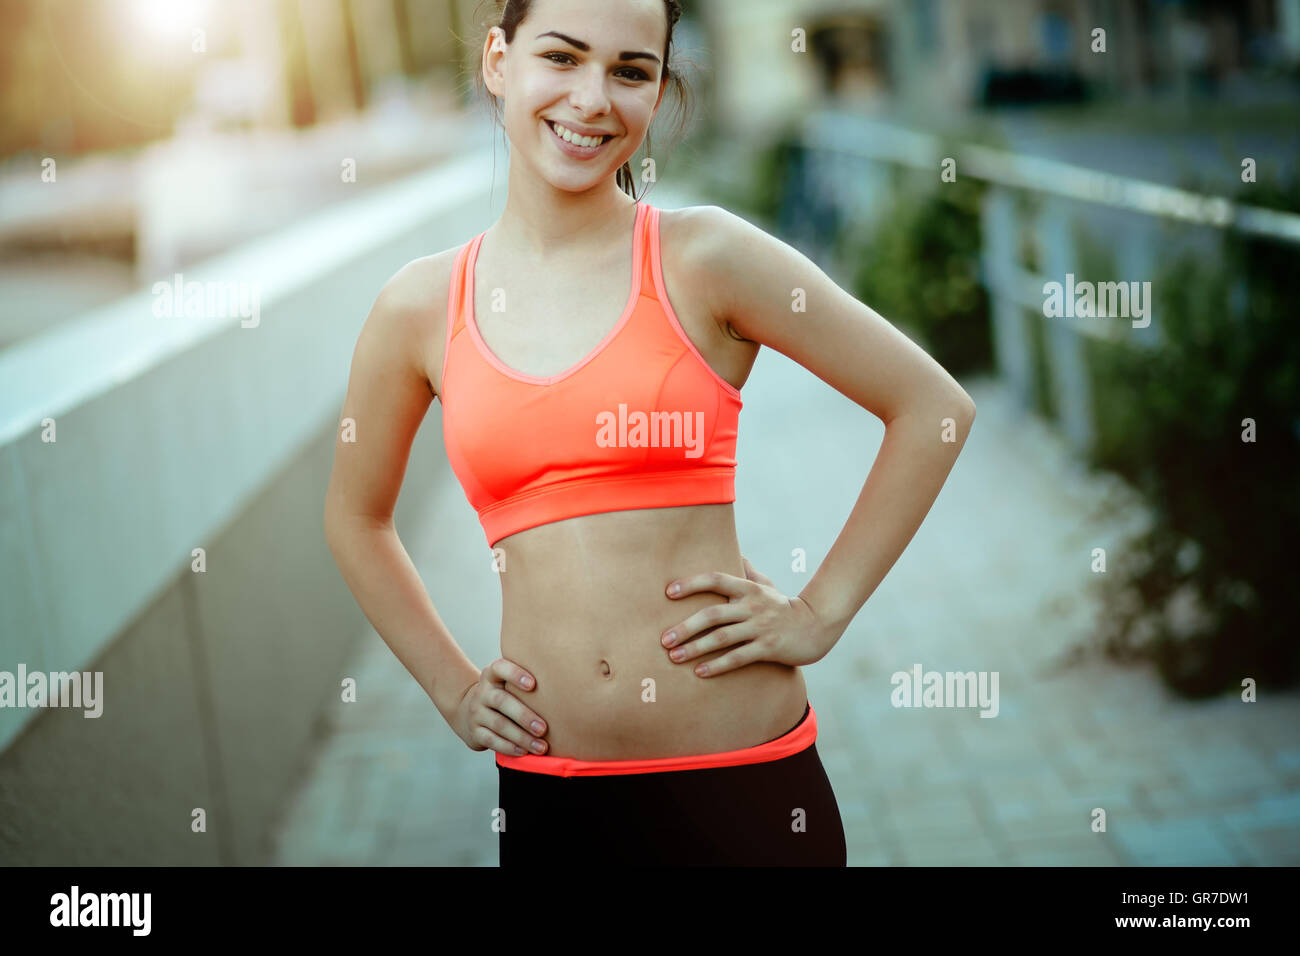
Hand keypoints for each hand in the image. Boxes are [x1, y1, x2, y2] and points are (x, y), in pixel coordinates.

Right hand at [453, 658, 549, 756]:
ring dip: (522, 737)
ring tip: (541, 746)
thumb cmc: (502, 694)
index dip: (515, 674)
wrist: (468, 711)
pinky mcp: (475, 732)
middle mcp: (483, 692)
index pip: (500, 668)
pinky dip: (509, 747)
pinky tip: (524, 751)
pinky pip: (492, 740)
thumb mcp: (506, 682)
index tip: (533, 684)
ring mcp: (477, 712)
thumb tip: (564, 686)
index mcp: (492, 675)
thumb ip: (527, 680)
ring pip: (499, 725)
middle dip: (524, 716)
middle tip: (544, 729)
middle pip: (502, 701)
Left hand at [661, 555, 832, 677]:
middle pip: (712, 614)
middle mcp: (752, 606)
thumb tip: (735, 554)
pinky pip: (738, 657)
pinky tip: (699, 672)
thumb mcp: (766, 585)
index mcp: (748, 589)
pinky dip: (717, 665)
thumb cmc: (783, 607)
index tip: (668, 592)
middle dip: (685, 627)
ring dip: (695, 648)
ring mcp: (760, 627)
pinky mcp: (768, 648)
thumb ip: (748, 572)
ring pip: (721, 638)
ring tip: (674, 657)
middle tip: (663, 639)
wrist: (816, 626)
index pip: (716, 580)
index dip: (691, 583)